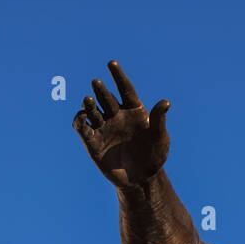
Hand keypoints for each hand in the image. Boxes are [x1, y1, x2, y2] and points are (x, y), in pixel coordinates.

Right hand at [73, 61, 169, 187]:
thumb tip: (166, 102)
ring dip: (89, 104)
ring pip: (93, 111)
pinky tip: (81, 118)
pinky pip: (82, 128)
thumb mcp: (160, 139)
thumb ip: (159, 120)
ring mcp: (104, 128)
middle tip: (97, 83)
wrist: (142, 179)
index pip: (124, 89)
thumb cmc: (154, 157)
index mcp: (133, 111)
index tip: (111, 63)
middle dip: (101, 90)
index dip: (118, 76)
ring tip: (89, 100)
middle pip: (106, 98)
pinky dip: (79, 121)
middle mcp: (117, 116)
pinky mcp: (93, 142)